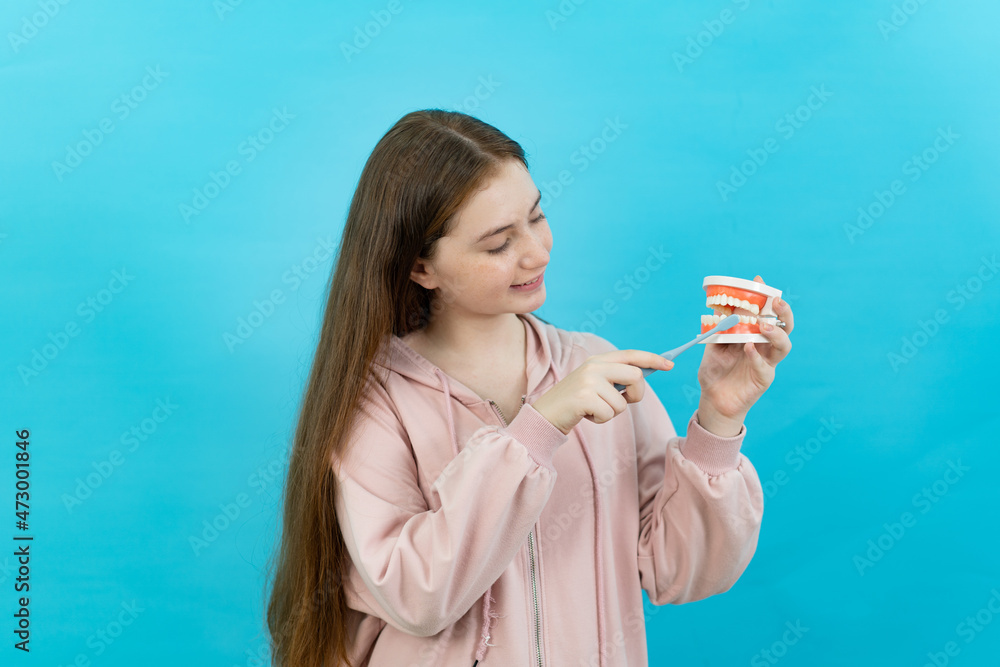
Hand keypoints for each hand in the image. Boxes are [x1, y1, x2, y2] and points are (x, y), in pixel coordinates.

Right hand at [532, 350, 673, 434]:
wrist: (544, 415)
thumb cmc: (574, 403)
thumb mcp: (594, 384)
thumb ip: (614, 378)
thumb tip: (642, 377)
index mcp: (597, 361)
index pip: (631, 355)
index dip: (653, 359)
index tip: (670, 365)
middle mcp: (593, 366)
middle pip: (636, 376)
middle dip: (637, 395)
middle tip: (624, 402)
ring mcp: (588, 381)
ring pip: (623, 402)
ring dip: (612, 412)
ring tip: (593, 409)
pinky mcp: (584, 397)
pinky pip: (610, 413)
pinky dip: (601, 420)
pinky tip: (586, 415)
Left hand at [697, 275, 793, 433]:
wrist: (713, 398)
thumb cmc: (715, 370)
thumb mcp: (713, 344)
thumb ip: (720, 327)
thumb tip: (723, 307)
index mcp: (754, 334)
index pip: (766, 313)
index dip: (765, 298)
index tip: (758, 282)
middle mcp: (765, 346)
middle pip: (785, 327)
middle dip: (783, 313)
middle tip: (775, 302)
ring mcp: (767, 362)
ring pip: (784, 346)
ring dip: (775, 333)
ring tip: (762, 325)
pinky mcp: (764, 378)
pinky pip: (765, 366)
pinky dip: (756, 355)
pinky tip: (748, 347)